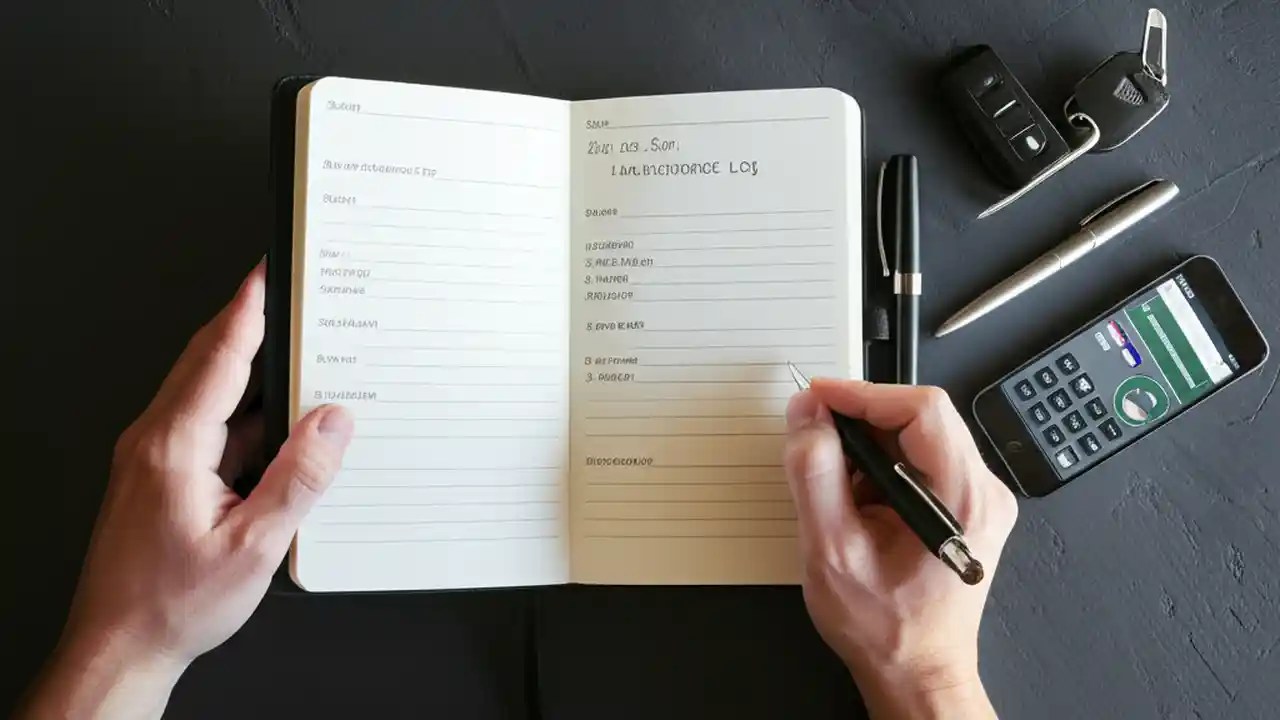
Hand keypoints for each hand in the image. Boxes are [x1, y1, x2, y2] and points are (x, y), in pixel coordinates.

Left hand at [19, 262, 353, 719]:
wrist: (118, 646)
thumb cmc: (171, 604)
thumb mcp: (252, 546)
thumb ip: (297, 479)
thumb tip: (332, 424)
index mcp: (173, 445)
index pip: (218, 357)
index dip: (248, 310)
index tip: (269, 272)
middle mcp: (154, 440)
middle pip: (209, 362)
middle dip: (253, 325)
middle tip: (293, 299)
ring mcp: (153, 456)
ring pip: (208, 394)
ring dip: (251, 373)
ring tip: (301, 362)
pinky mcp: (158, 475)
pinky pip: (205, 425)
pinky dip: (242, 415)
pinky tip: (277, 429)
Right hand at [784, 379, 1017, 719]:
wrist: (917, 672)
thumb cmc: (885, 628)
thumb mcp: (831, 551)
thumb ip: (814, 475)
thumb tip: (806, 416)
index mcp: (964, 498)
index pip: (922, 409)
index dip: (864, 394)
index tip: (818, 398)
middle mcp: (982, 492)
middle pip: (921, 417)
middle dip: (860, 419)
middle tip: (813, 437)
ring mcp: (977, 498)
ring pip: (917, 435)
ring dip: (867, 445)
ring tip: (833, 485)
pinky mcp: (963, 506)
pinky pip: (920, 459)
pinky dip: (879, 465)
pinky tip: (854, 499)